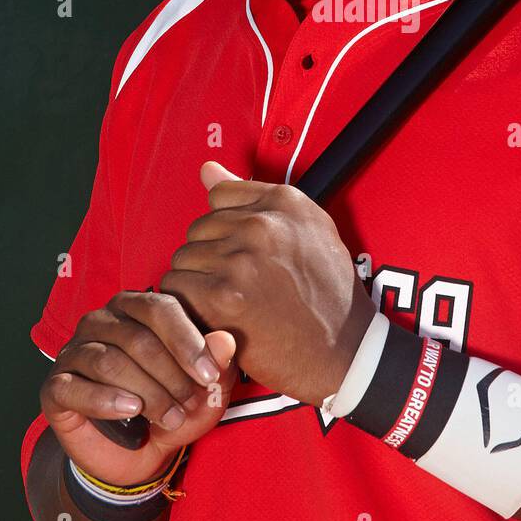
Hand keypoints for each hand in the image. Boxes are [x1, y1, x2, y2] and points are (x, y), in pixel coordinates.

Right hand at [40, 292, 238, 487]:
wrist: (139, 455)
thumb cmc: (174, 407)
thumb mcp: (205, 390)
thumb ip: (216, 363)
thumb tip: (226, 340)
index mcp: (136, 308)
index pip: (161, 309)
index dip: (187, 341)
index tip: (210, 374)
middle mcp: (101, 321)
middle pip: (137, 338)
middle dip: (169, 374)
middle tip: (190, 402)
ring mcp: (74, 352)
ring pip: (110, 362)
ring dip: (145, 392)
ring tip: (169, 416)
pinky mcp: (56, 386)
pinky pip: (76, 388)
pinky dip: (105, 400)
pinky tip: (130, 411)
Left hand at [159, 162, 376, 407]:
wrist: (344, 351)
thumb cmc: (327, 296)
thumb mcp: (308, 231)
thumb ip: (253, 197)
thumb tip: (206, 169)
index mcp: (285, 202)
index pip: (219, 197)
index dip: (227, 231)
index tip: (245, 257)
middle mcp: (262, 224)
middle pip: (197, 230)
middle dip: (210, 260)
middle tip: (240, 288)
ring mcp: (241, 259)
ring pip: (183, 260)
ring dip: (197, 286)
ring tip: (231, 305)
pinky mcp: (222, 297)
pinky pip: (176, 290)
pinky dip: (188, 309)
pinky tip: (215, 319)